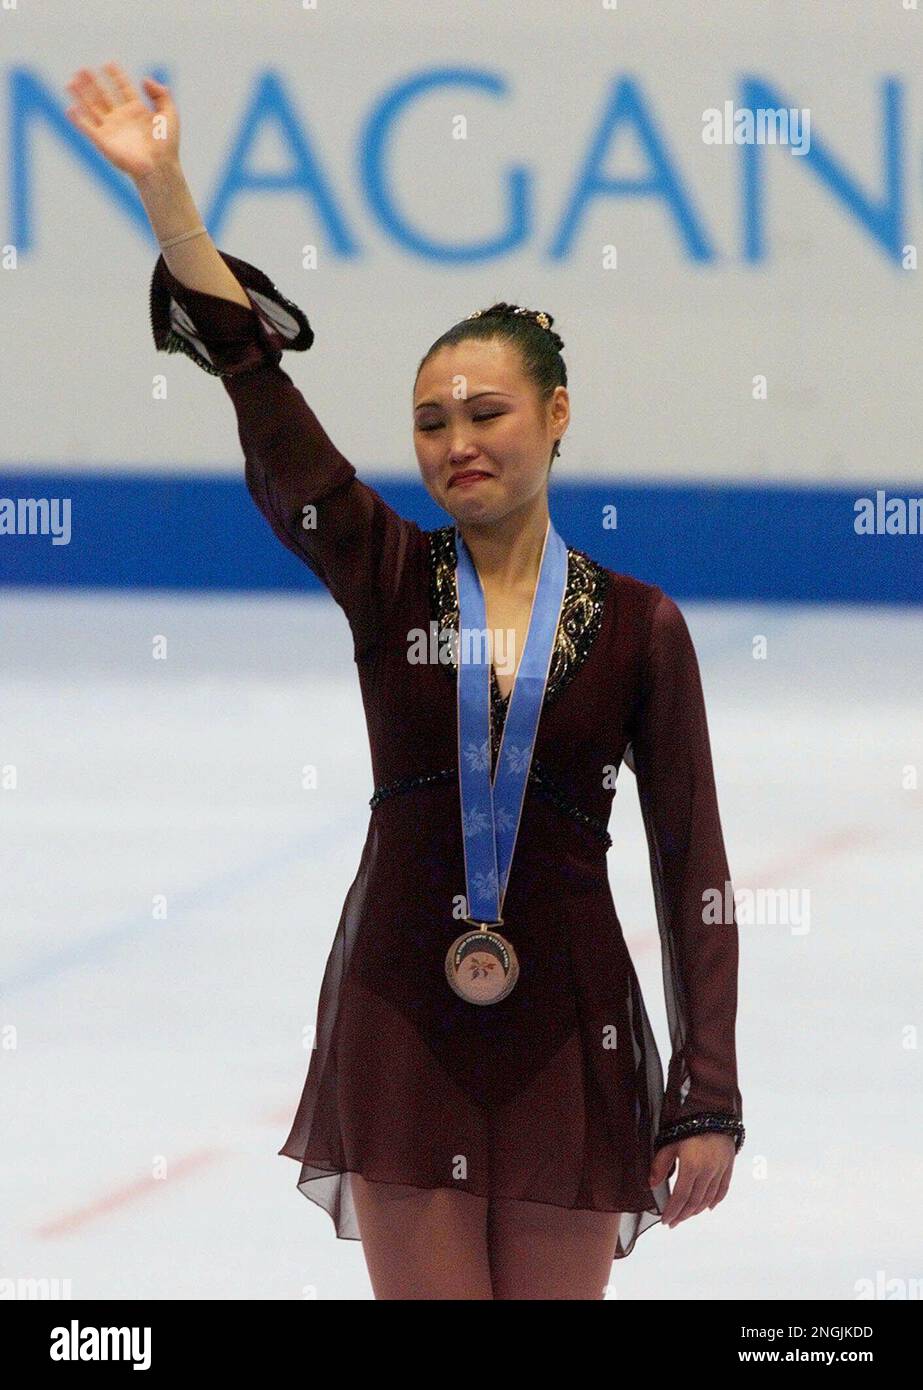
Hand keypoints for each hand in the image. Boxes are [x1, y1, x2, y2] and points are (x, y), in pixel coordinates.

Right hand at [64, 62, 179, 180]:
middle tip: (82, 69)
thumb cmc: (167, 144)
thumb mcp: (170, 114)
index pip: (123, 89)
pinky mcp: (103, 142)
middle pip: (103, 96)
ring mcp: (111, 130)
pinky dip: (78, 120)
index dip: (116, 76)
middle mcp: (121, 119)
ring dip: (80, 95)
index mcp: (137, 111)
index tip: (109, 63)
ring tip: (71, 81)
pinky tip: (70, 108)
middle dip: (92, 83)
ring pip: (91, 108)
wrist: (160, 166)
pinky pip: (87, 128)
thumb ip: (161, 94)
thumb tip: (145, 79)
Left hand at [649, 1132, 735, 1228]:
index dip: (673, 1210)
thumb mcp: (669, 1142)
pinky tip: (708, 1207)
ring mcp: (719, 1171)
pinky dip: (715, 1201)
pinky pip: (722, 1189)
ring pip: (708, 1198)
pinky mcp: (728, 1167)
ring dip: (696, 1210)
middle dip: (683, 1214)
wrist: (714, 1112)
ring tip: (686, 1215)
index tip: (666, 1221)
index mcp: (691, 1166)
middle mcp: (707, 1172)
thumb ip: (660, 1164)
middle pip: (694, 1201)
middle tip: (674, 1222)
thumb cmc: (688, 1126)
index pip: (680, 1196)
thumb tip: (651, 1184)